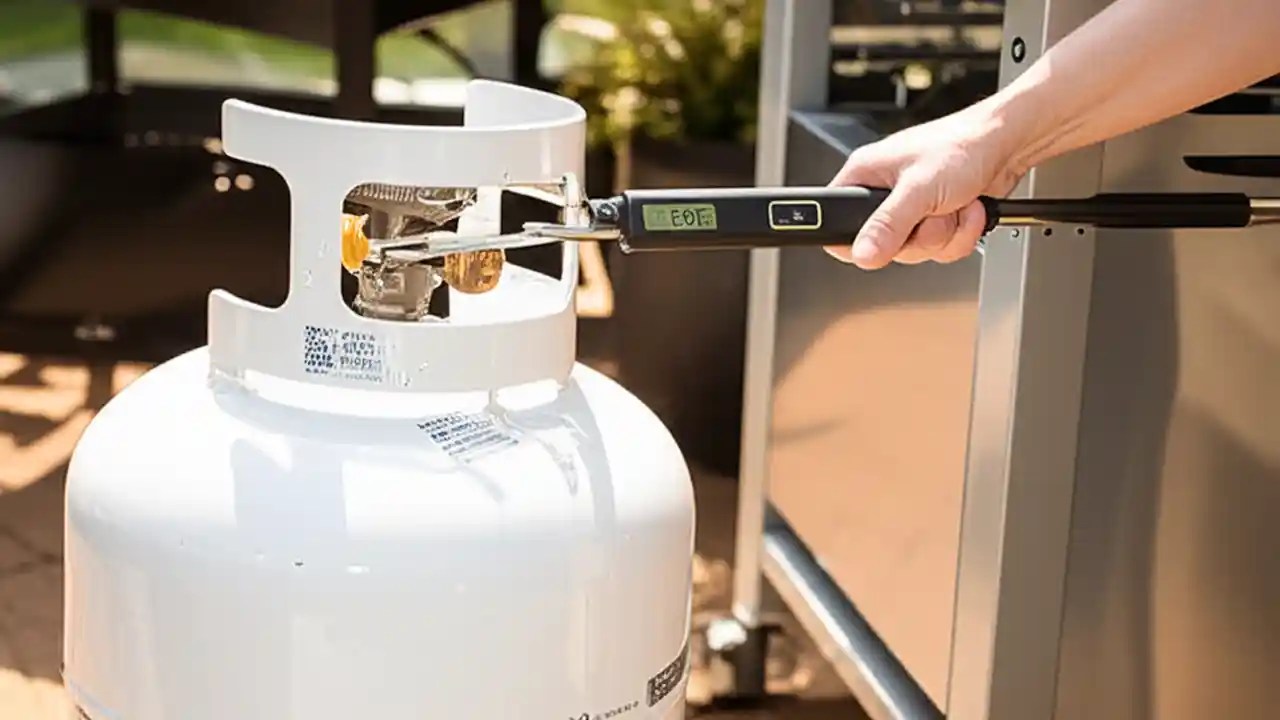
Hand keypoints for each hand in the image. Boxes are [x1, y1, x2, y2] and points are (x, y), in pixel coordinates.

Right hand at [825, 105, 1025, 269]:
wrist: (1007, 144)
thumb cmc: (963, 145)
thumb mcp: (918, 189)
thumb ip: (888, 224)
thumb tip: (862, 253)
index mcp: (866, 176)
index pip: (837, 222)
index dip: (855, 241)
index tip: (880, 241)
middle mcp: (885, 194)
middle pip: (884, 247)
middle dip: (919, 236)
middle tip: (931, 211)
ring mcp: (912, 210)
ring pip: (916, 251)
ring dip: (945, 233)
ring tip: (953, 203)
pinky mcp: (936, 219)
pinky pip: (940, 249)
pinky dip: (961, 234)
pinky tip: (965, 209)